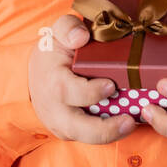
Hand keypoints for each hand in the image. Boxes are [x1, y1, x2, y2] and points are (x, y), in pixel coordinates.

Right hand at [27, 14, 137, 142]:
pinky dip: (107, 134)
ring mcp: (61, 123)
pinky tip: (125, 125)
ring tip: (131, 124)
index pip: (68, 91)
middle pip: (78, 127)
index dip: (91, 92)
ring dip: (111, 134)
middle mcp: (55, 108)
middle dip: (104, 128)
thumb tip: (81, 36)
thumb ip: (67, 28)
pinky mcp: (70, 132)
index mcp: (52, 82)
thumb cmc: (53, 53)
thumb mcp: (57, 33)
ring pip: (85, 137)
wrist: (35, 76)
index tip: (111, 86)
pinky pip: (88, 138)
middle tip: (129, 120)